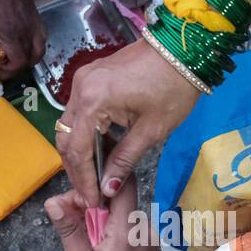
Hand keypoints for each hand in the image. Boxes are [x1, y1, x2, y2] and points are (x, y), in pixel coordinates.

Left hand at [0, 0, 45, 76]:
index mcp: (11, 35)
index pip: (17, 63)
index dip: (8, 71)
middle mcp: (26, 33)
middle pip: (29, 60)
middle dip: (18, 67)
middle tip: (6, 65)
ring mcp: (34, 25)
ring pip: (40, 51)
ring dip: (30, 59)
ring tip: (18, 57)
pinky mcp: (37, 18)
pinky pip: (42, 39)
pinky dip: (36, 47)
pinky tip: (27, 44)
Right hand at [45, 177, 159, 250]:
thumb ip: (70, 231)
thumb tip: (54, 200)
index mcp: (128, 230)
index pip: (124, 183)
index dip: (100, 178)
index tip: (77, 192)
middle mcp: (143, 227)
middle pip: (118, 196)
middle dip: (92, 201)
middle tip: (70, 220)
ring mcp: (149, 236)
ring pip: (121, 210)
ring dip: (100, 216)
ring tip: (83, 238)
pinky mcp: (148, 244)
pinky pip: (128, 225)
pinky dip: (111, 228)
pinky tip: (99, 247)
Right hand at [58, 39, 201, 207]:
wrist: (184, 49)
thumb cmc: (173, 88)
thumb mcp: (152, 131)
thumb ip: (125, 160)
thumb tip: (108, 189)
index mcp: (93, 101)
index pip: (77, 150)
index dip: (83, 180)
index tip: (92, 201)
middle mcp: (80, 89)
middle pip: (65, 137)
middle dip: (76, 168)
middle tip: (90, 192)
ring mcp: (83, 79)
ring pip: (68, 125)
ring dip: (78, 151)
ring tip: (94, 176)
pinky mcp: (90, 76)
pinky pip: (78, 111)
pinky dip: (84, 133)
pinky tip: (99, 150)